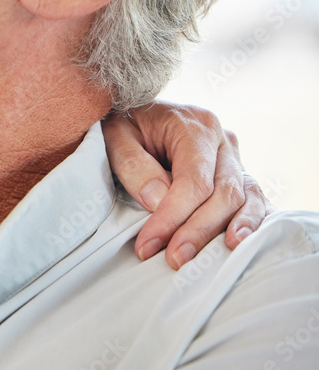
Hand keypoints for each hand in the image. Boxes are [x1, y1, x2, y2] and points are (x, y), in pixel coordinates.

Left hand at [103, 102, 273, 268]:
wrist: (136, 109)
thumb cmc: (124, 124)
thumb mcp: (115, 135)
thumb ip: (133, 164)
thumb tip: (158, 200)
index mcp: (195, 126)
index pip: (194, 180)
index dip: (174, 216)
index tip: (149, 244)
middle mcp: (223, 141)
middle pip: (223, 193)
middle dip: (198, 231)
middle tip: (174, 259)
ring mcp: (235, 158)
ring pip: (245, 199)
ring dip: (230, 231)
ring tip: (218, 259)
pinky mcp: (238, 174)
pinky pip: (255, 200)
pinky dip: (252, 223)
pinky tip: (244, 245)